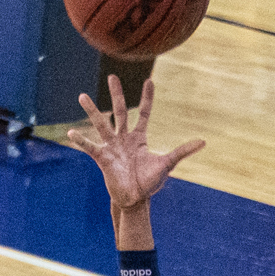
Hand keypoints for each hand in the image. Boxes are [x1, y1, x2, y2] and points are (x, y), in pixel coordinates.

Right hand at [64, 76, 203, 211]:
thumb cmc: (149, 182)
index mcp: (139, 138)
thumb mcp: (167, 164)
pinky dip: (81, 141)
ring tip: (82, 96)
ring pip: (101, 124)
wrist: (135, 199)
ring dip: (92, 111)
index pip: (143, 113)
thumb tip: (203, 142)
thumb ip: (182, 151)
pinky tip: (70, 133)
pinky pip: (90, 147)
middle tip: (112, 76)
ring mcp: (112, 146)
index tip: (150, 81)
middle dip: (116, 94)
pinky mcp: (102, 158)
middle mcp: (124, 138)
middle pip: (120, 111)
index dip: (147, 98)